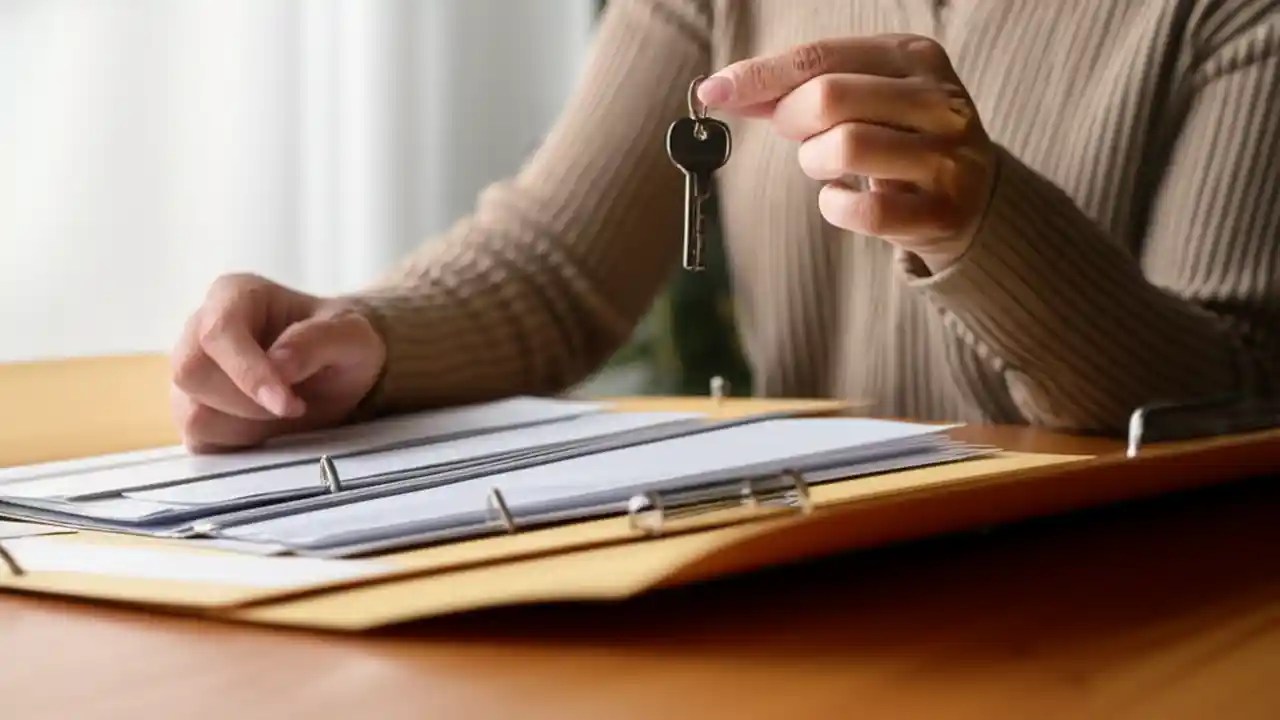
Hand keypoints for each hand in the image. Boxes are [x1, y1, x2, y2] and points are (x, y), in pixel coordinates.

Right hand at [170, 274, 385, 451]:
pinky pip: (197, 439)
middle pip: (191, 372)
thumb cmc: (338, 342)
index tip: (287, 403)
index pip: (218, 332)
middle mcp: (200, 328)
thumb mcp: (351, 335)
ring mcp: (191, 372)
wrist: (336, 371)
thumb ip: (318, 341)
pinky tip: (268, 427)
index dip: (248, 372)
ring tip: (285, 410)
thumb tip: (279, 364)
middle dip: (247, 402)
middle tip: (295, 406)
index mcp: (235, 295)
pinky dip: (238, 444)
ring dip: (246, 425)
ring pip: (190, 412)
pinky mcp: (191, 411)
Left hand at [699, 34, 995, 272]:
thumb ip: (800, 87)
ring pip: (845, 148)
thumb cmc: (899, 136)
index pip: (820, 56)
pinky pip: (864, 211)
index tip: (713, 91)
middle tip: (798, 133)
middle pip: (829, 98)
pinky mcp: (942, 211)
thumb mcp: (864, 95)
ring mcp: (947, 157)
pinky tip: (844, 198)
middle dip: (792, 119)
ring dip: (814, 162)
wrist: (974, 197)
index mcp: (915, 57)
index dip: (759, 75)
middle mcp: (939, 100)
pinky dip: (837, 206)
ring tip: (826, 164)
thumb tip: (724, 89)